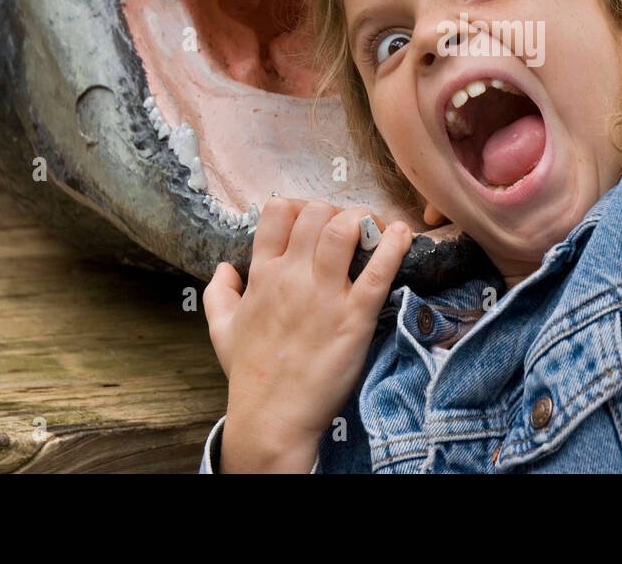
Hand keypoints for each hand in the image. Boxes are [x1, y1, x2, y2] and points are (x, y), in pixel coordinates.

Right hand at [202, 197, 410, 471]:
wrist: (272, 417)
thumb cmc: (250, 374)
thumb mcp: (222, 330)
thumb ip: (219, 294)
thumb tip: (224, 268)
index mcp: (263, 275)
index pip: (278, 212)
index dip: (300, 205)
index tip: (313, 220)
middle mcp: (292, 277)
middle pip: (317, 212)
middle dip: (337, 210)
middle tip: (351, 229)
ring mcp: (324, 295)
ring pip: (344, 230)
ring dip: (364, 220)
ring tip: (376, 230)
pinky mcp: (354, 317)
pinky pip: (377, 273)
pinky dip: (394, 248)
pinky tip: (402, 235)